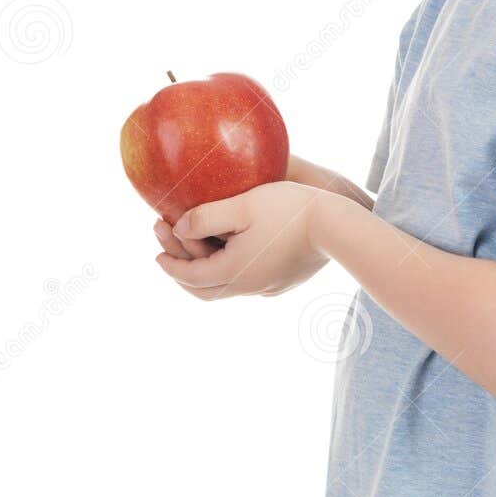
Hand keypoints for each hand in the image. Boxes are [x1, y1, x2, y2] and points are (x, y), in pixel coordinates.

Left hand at [154, 181, 328, 299]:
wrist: (338, 225)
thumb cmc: (289, 209)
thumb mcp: (240, 205)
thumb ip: (204, 216)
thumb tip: (179, 227)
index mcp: (233, 272)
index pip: (189, 276)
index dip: (169, 265)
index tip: (157, 253)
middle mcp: (249, 287)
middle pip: (206, 291)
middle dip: (183, 272)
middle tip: (170, 253)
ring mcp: (269, 287)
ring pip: (228, 287)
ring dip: (208, 271)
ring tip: (201, 250)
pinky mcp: (285, 281)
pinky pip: (248, 282)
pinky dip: (230, 270)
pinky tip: (234, 252)